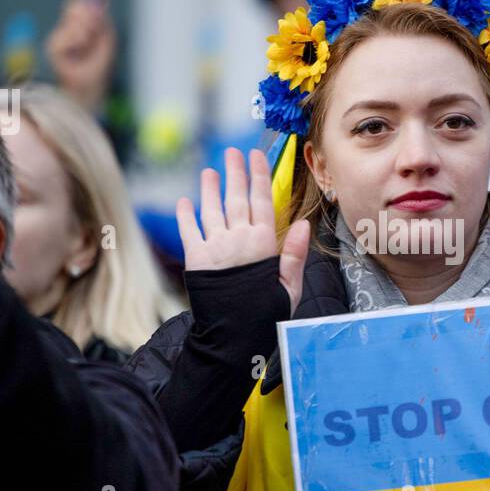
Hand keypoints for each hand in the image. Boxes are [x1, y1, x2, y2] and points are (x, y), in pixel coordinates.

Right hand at [46, 0, 115, 111]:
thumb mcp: (106, 38)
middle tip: (96, 27)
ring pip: (71, 20)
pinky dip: (77, 41)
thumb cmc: (98, 62)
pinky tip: (79, 52)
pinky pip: (66, 36)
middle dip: (88, 14)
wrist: (90, 85)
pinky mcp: (52, 46)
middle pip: (73, 5)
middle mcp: (66, 27)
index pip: (77, 2)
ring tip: (88, 45)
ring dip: (85, 31)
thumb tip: (102, 1)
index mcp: (79, 23)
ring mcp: (58, 36)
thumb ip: (102, 20)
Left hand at [177, 147, 309, 313]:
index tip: (255, 156)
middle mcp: (238, 240)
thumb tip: (305, 224)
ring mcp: (215, 247)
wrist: (232, 338)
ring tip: (208, 172)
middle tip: (231, 152)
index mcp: (263, 244)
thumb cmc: (266, 316)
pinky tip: (184, 202)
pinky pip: (189, 232)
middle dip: (235, 173)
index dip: (259, 176)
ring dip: (210, 189)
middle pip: (236, 199)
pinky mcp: (195, 259)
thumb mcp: (290, 289)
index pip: (262, 201)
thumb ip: (295, 255)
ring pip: (212, 210)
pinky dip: (186, 216)